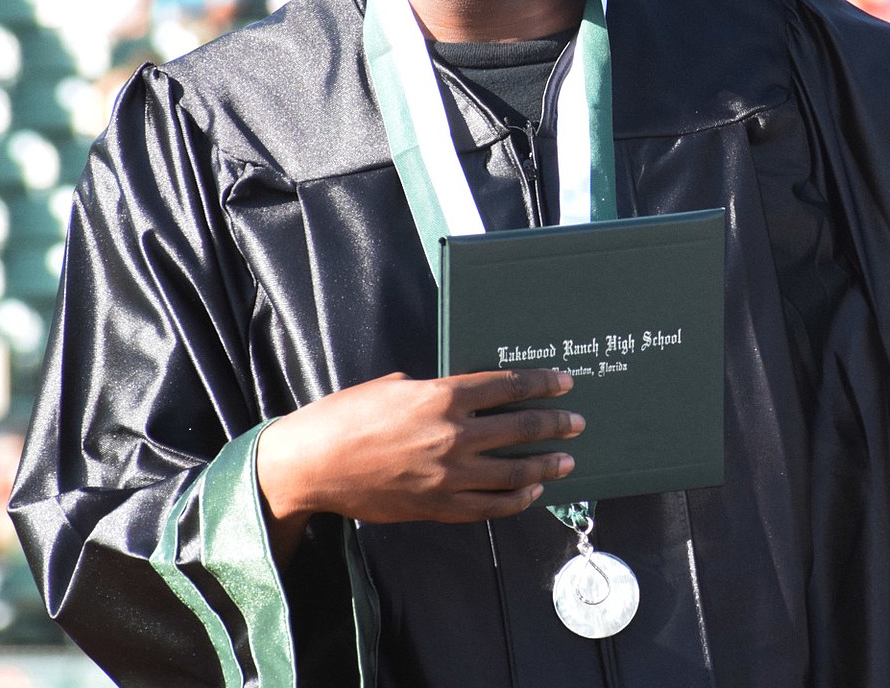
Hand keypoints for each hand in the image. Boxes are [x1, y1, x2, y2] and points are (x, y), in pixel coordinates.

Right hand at [256, 369, 580, 555]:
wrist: (312, 465)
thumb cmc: (346, 417)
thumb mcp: (394, 386)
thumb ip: (434, 390)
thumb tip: (464, 396)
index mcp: (442, 396)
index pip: (508, 387)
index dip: (542, 384)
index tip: (565, 383)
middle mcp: (453, 435)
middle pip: (521, 428)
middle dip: (555, 425)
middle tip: (576, 422)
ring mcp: (449, 475)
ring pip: (515, 472)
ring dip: (545, 465)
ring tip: (566, 460)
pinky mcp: (439, 505)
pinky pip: (491, 507)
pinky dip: (517, 499)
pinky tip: (531, 492)